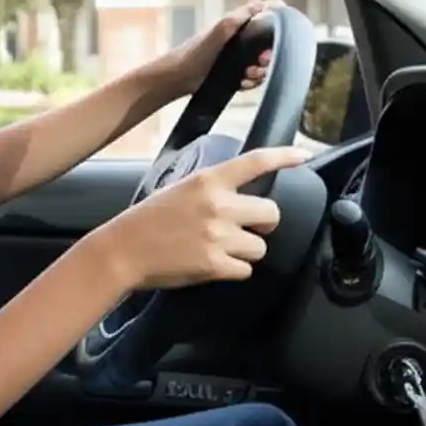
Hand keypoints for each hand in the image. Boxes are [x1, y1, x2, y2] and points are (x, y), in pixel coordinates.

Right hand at [88, 146, 311, 290]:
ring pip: (260, 246)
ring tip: (219, 250)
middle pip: (271, 213)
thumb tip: (240, 199)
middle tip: (247, 228)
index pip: (254, 162)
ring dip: (246, 251)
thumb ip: (211, 190)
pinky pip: (245, 270)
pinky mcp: (214, 265)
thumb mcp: (179, 190)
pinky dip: (233, 270)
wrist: (123, 250)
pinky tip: (212, 264)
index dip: (283, 157)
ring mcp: (218, 236)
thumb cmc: (147, 221)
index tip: (303, 155)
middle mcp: (218, 206)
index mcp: (207, 181)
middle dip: (263, 224)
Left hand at [159, 0, 284, 96]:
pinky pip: (250, 79)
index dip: (273, 22)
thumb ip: (239, 18)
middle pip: (264, 47)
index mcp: (234, 28)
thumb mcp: (219, 30)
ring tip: (251, 75)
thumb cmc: (195, 52)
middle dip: (268, 55)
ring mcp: (234, 61)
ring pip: (259, 65)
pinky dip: (250, 82)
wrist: (178, 78)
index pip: (259, 20)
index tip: (283, 28)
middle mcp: (236, 43)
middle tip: (263, 61)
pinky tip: (243, 83)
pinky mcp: (231, 77)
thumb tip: (262, 5)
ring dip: (260, 71)